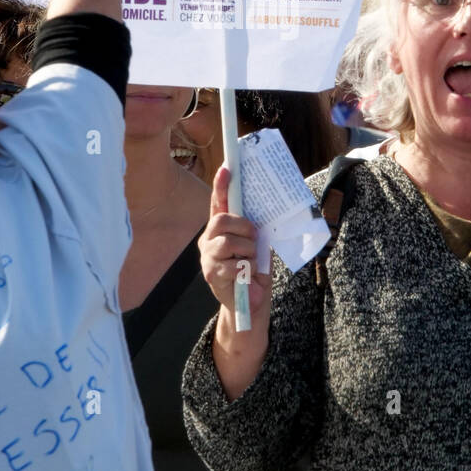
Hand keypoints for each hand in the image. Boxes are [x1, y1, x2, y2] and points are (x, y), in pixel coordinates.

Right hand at [199, 167, 271, 318]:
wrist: (251, 303)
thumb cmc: (255, 269)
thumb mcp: (258, 244)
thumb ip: (254, 228)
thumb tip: (263, 208)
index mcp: (220, 228)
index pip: (219, 202)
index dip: (222, 185)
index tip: (227, 167)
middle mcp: (209, 239)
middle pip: (221, 220)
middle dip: (244, 227)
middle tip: (255, 238)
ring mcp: (207, 256)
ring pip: (228, 242)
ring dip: (248, 251)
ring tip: (252, 261)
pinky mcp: (211, 274)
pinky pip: (232, 264)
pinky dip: (247, 269)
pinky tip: (248, 274)